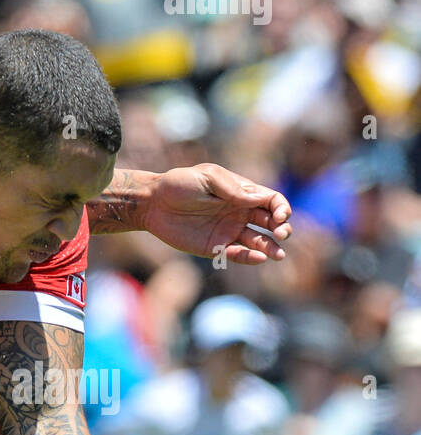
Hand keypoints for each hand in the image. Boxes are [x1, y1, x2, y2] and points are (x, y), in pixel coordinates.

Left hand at [144, 164, 291, 264]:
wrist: (152, 203)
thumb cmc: (179, 184)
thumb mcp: (206, 176)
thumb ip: (232, 187)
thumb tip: (258, 199)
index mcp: (241, 193)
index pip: (272, 201)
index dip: (282, 208)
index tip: (280, 215)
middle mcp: (240, 213)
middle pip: (272, 222)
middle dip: (282, 228)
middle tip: (282, 233)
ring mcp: (229, 231)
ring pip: (259, 242)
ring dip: (272, 248)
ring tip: (278, 254)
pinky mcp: (216, 247)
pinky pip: (238, 255)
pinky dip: (251, 258)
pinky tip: (258, 258)